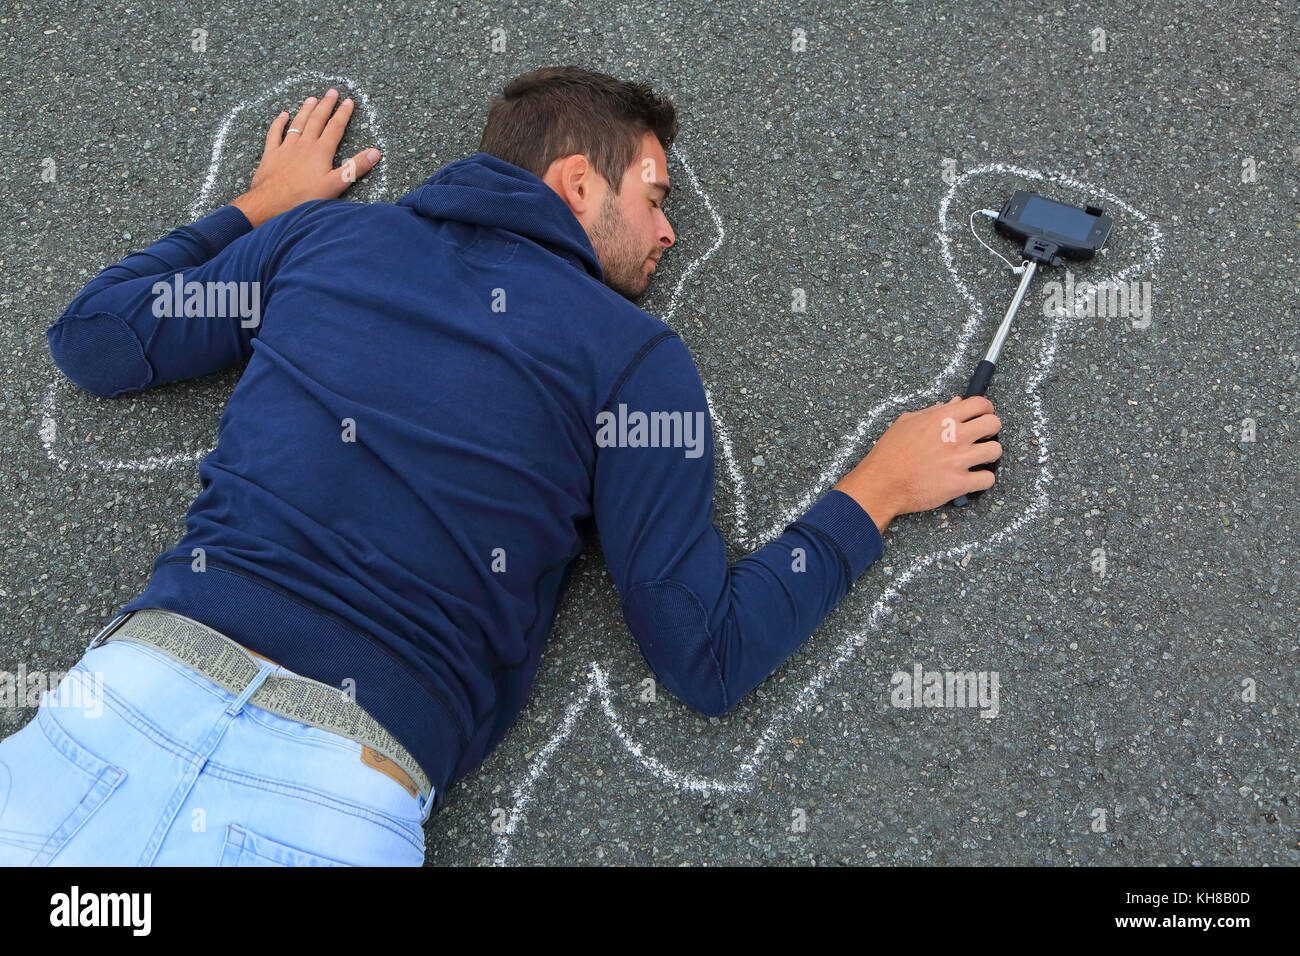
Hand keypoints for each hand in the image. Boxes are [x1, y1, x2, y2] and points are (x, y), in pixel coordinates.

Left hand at [230, 89, 380, 226]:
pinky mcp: (271, 153)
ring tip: (312, 98)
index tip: (348, 101)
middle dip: (326, 105)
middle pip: (317, 120)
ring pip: (298, 123)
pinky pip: (275, 133)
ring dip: (306, 109)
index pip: (335, 127)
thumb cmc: (305, 197)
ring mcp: (286, 147)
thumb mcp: (336, 185)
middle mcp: (304, 144)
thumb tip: (374, 153)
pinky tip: (283, 114)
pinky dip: (279, 122)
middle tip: (331, 92)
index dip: (343, 113)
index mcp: (321, 151)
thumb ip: (355, 167)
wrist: (272, 202)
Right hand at [834, 395, 1001, 530]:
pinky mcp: (959, 484)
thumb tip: (955, 402)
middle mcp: (954, 436)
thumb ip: (933, 411)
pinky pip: (988, 479)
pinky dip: (983, 480)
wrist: (881, 483)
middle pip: (994, 424)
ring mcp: (959, 460)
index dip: (986, 408)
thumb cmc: (889, 454)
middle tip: (983, 436)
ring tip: (980, 458)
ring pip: (995, 451)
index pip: (980, 404)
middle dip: (991, 429)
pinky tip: (974, 478)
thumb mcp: (906, 423)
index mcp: (942, 418)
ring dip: (990, 454)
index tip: (984, 414)